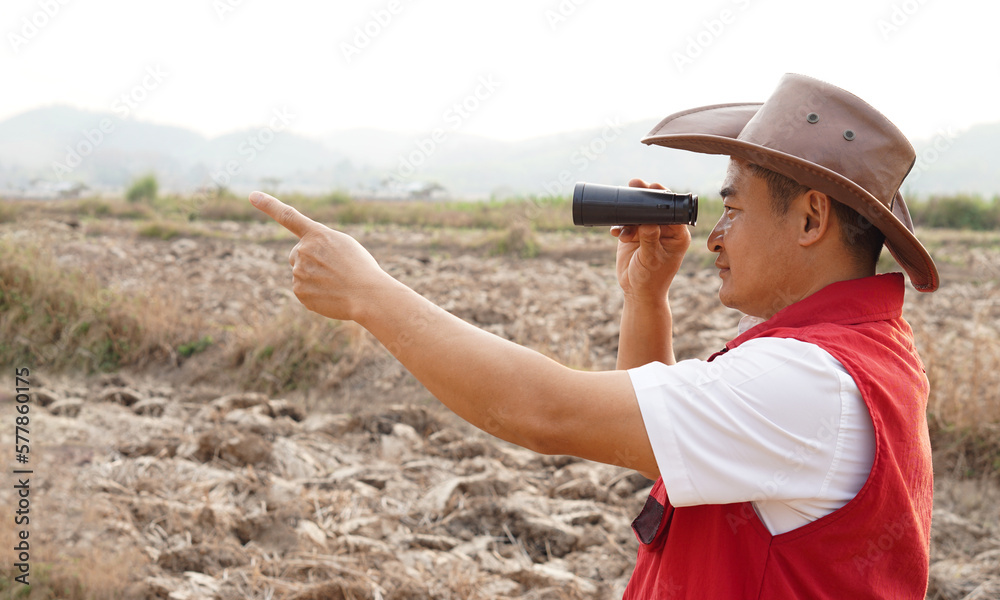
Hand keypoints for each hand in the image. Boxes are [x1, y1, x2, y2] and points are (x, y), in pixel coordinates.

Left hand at [249, 191, 389, 320]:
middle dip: (308, 260)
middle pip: (297, 254)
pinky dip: (315, 293)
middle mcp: (304, 250)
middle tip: (332, 269)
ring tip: (337, 283)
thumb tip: (300, 264)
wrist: (368, 295)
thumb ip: (320, 245)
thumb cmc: (361, 269)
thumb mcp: (343, 246)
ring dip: (315, 277)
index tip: (252, 195)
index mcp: (317, 234)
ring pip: (301, 273)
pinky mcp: (299, 291)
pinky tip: (331, 294)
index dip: (269, 205)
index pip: (288, 216)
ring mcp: (299, 272)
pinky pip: (303, 290)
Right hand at [612, 179, 691, 303]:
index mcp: (677, 234)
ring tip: (619, 217)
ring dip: (628, 211)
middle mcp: (664, 230)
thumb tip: (648, 221)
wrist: (637, 293)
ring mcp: (648, 232)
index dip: (663, 196)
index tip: (654, 186)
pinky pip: (626, 223)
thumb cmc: (651, 279)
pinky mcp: (634, 235)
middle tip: (634, 183)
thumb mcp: (651, 259)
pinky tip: (615, 231)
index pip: (673, 209)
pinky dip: (619, 224)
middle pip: (655, 206)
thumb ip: (650, 240)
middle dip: (644, 196)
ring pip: (639, 212)